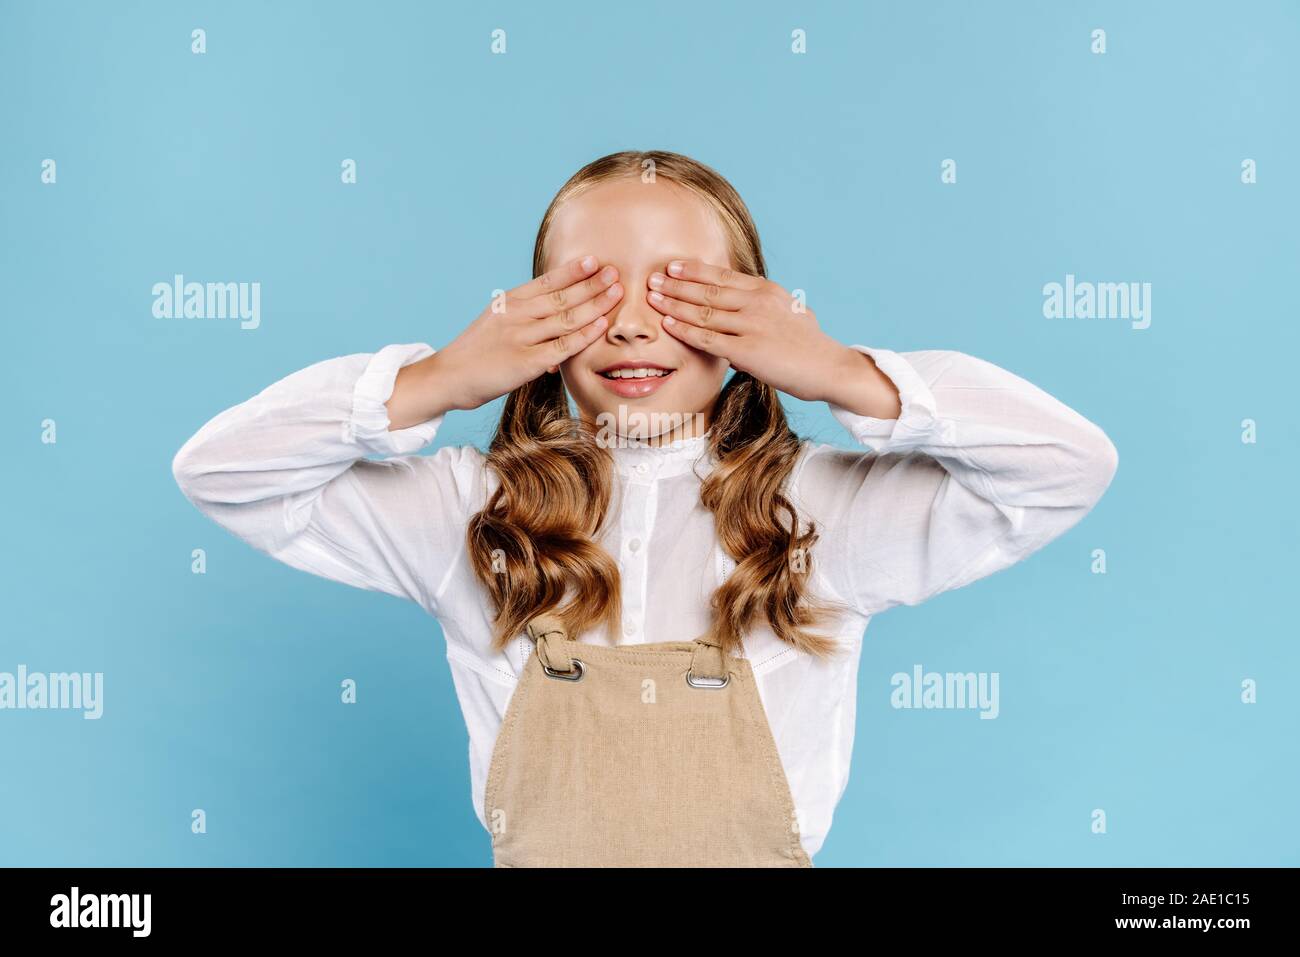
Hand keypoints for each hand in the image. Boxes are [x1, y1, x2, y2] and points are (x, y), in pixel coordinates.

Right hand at [428, 255, 622, 411]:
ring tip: (616, 293)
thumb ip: (524, 317)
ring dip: (595, 304)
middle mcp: (516, 315)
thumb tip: (554, 318)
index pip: (546, 281)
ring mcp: (521, 338)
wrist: (448, 377)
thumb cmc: (475, 353)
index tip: (594, 260)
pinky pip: (563, 347)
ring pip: (567, 318)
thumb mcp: (496, 322)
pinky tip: (601, 325)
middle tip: (615, 273)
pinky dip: (584, 335)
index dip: (572, 270)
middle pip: (562, 296)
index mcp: (509, 302)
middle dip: (591, 284)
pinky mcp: (526, 363)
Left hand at [644, 260, 859, 403]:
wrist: (829, 367)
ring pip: (704, 311)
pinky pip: (708, 339)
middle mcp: (757, 303)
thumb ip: (764, 305)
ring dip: (674, 304)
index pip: (723, 275)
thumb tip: (745, 305)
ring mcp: (752, 326)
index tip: (673, 266)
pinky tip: (668, 325)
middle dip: (676, 284)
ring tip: (652, 298)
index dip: (694, 270)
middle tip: (651, 279)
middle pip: (707, 290)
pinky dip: (685, 330)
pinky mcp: (748, 351)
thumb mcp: (789, 311)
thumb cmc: (809, 344)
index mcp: (766, 290)